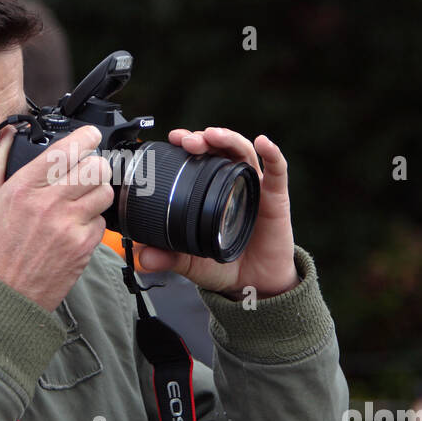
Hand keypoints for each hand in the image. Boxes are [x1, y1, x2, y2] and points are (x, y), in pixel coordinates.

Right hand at [0, 125, 113, 312]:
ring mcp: (69, 226)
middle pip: (95, 167)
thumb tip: (7, 136)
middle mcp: (49, 204)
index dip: (85, 137)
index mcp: (23, 189)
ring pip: (104, 192)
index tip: (90, 135)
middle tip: (87, 168)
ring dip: (98, 190)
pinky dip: (94, 219)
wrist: (4, 295)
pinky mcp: (83, 246)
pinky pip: (102, 221)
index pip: (65, 151)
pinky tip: (77, 223)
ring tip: (83, 196)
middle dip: (95, 163)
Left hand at [133, 127, 298, 299]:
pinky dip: (272, 153)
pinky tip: (263, 142)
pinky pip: (278, 171)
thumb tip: (144, 257)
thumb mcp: (190, 262)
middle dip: (203, 138)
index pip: (200, 158)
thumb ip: (169, 257)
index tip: (174, 139)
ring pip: (244, 152)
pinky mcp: (277, 199)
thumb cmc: (224, 266)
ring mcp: (256, 188)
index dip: (188, 144)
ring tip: (211, 135)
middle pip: (220, 148)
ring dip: (228, 139)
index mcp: (211, 191)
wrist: (255, 285)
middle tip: (187, 140)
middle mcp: (233, 183)